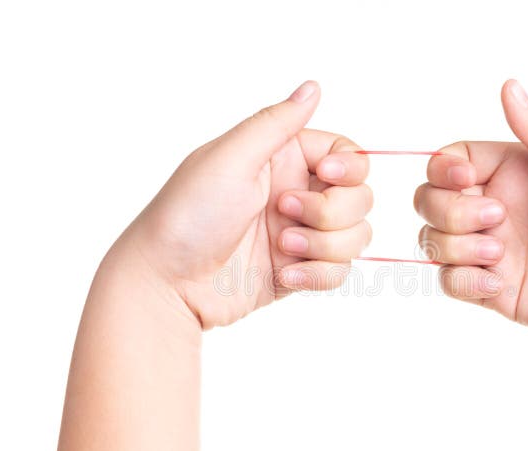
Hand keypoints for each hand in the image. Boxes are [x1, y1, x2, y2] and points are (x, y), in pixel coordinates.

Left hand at [118, 81, 371, 328]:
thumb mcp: (230, 159)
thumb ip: (275, 123)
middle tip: (286, 213)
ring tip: (282, 248)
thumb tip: (313, 87)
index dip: (349, 166)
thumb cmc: (187, 216)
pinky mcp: (301, 270)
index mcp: (282, 158)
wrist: (168, 285)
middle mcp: (297, 193)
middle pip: (359, 197)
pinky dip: (318, 275)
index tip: (327, 175)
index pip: (346, 153)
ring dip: (325, 246)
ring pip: (355, 236)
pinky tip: (285, 275)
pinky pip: (340, 271)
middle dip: (332, 212)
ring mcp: (302, 234)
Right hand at [415, 80, 527, 347]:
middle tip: (495, 220)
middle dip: (450, 211)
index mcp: (514, 174)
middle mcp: (496, 207)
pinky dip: (465, 281)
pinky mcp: (489, 286)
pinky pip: (448, 279)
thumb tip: (510, 84)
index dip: (444, 169)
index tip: (463, 179)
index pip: (450, 161)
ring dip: (456, 247)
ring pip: (433, 239)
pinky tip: (499, 285)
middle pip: (430, 200)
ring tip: (498, 256)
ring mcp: (490, 248)